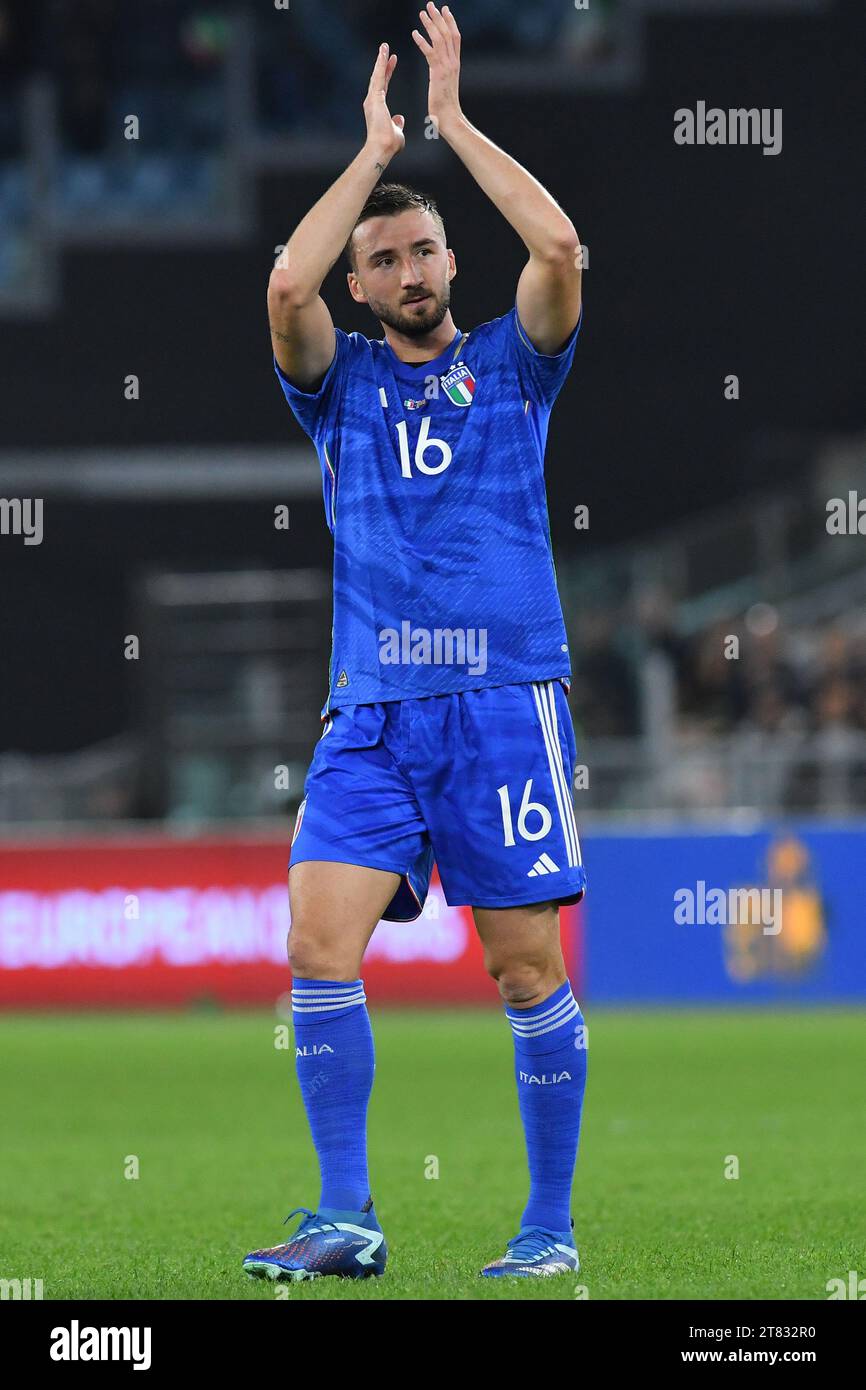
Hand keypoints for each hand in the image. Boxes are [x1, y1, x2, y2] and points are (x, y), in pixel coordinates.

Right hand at [363, 44, 404, 161]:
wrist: (382, 148)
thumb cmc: (388, 145)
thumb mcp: (396, 131)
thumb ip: (397, 124)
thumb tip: (400, 119)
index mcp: (377, 108)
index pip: (384, 86)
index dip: (388, 73)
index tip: (392, 62)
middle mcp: (372, 101)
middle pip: (379, 78)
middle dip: (383, 63)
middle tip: (386, 50)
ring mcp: (372, 99)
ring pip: (377, 75)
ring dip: (380, 60)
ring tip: (384, 46)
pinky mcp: (374, 97)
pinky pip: (379, 77)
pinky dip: (381, 64)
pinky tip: (384, 53)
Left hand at [412, 3, 462, 134]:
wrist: (450, 120)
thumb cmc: (447, 110)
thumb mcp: (446, 87)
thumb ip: (443, 77)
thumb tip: (441, 77)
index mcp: (455, 65)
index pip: (455, 38)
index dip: (450, 22)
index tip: (445, 10)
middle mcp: (453, 62)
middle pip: (448, 33)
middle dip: (439, 18)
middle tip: (431, 4)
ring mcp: (447, 67)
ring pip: (440, 39)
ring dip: (431, 24)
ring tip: (423, 13)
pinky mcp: (438, 73)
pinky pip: (430, 53)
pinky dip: (422, 42)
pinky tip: (414, 33)